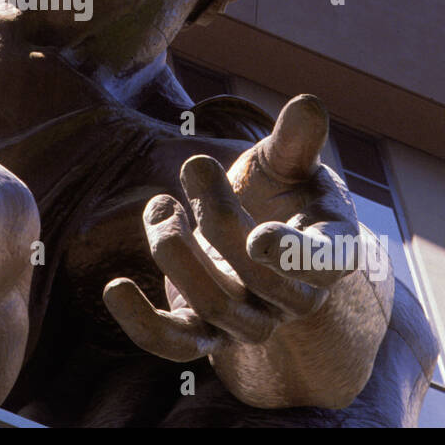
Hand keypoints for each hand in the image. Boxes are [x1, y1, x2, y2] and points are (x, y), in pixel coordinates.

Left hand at [103, 94, 393, 408]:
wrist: (259, 236)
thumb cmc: (280, 191)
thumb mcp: (287, 162)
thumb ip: (296, 141)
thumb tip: (308, 102)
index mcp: (330, 251)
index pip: (325, 264)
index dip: (294, 255)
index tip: (259, 238)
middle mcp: (295, 297)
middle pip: (259, 279)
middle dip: (218, 219)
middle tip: (196, 164)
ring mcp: (251, 320)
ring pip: (216, 307)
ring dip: (177, 252)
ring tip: (161, 203)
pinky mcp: (206, 332)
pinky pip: (176, 342)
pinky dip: (141, 321)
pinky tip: (114, 287)